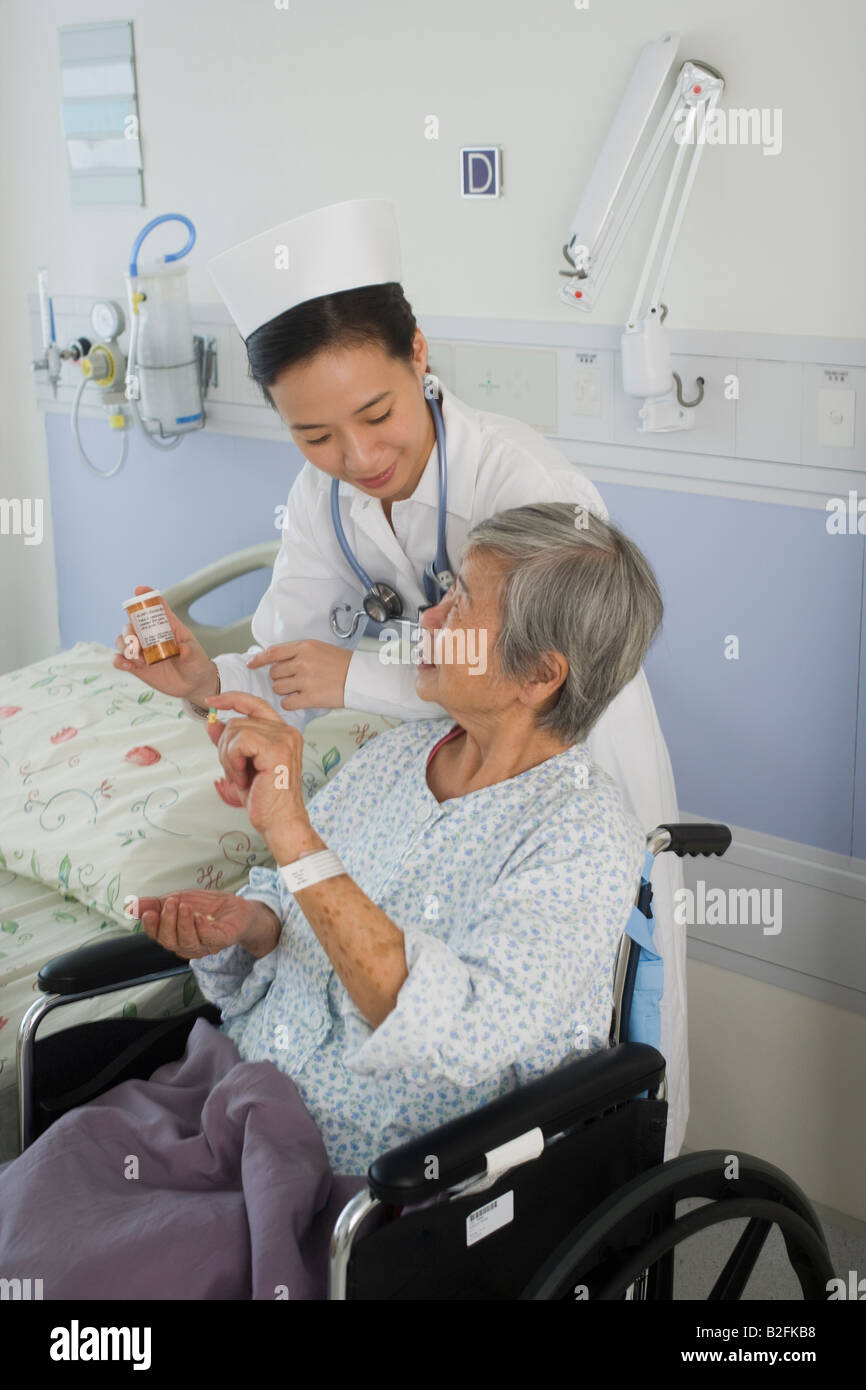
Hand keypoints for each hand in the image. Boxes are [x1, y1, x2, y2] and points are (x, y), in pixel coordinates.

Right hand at [113, 586, 217, 702]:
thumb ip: (190, 652)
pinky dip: (118, 660)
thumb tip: (183, 650)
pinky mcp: (136, 666)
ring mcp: (142, 651)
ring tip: (136, 657)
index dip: (145, 596)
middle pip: (131, 624)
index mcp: (166, 627)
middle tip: (136, 643)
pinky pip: (120, 659)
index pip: (155, 608)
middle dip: (129, 629)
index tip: (139, 590)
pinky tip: (126, 664)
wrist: (193, 684)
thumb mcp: (196, 656)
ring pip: (122, 640)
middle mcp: (150, 636)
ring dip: (124, 645)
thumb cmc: (196, 664)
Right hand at [136, 890, 281, 959]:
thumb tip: (129, 907)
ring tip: (184, 906)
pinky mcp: (222, 940)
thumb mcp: (178, 900)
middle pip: (170, 942)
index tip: (148, 912)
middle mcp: (188, 945)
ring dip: (184, 924)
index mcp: (175, 936)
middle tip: (170, 902)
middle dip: (167, 922)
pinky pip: (209, 939)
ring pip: (188, 942)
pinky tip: (199, 916)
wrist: (238, 908)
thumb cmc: (206, 907)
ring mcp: (206, 945)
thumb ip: (155, 904)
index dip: (151, 926)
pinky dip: (202, 928)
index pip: (158, 936)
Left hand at [204, 689, 311, 841]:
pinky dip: (233, 760)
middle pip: (237, 720)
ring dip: (229, 756)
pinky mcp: (277, 749)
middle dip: (226, 747)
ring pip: (235, 729)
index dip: (231, 699)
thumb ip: (229, 742)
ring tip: (242, 776)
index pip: (254, 703)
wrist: (279, 822)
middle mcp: (286, 731)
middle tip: (237, 772)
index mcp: (282, 732)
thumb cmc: (264, 798)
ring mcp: (284, 739)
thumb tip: (212, 722)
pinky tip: (244, 777)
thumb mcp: (240, 765)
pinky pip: (240, 741)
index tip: (211, 702)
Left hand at [246, 640, 350, 710]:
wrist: (360, 677)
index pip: (273, 652)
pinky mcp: (310, 697)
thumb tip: (278, 661)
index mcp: (304, 647)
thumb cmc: (342, 663)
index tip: (251, 663)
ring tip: (299, 689)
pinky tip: (300, 700)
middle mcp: (302, 662)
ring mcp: (305, 680)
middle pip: (274, 673)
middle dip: (279, 678)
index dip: (259, 659)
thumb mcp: (319, 649)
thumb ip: (298, 653)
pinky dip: (290, 703)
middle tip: (292, 680)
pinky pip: (287, 703)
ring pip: (278, 688)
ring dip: (285, 691)